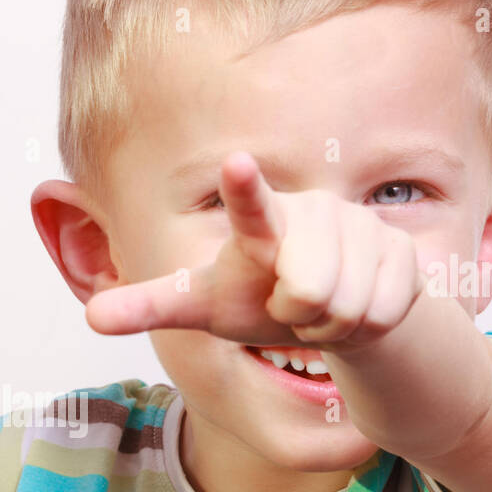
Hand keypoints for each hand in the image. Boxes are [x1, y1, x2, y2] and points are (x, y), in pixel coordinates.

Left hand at [84, 151, 426, 349]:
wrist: (330, 313)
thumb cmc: (255, 298)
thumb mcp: (202, 306)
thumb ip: (150, 306)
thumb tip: (89, 318)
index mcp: (262, 225)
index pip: (250, 208)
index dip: (243, 189)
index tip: (235, 164)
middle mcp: (313, 213)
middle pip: (309, 290)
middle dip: (300, 315)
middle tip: (293, 303)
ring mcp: (363, 228)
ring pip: (348, 304)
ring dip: (332, 324)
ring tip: (323, 306)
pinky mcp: (402, 252)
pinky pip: (383, 311)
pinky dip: (366, 327)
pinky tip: (358, 307)